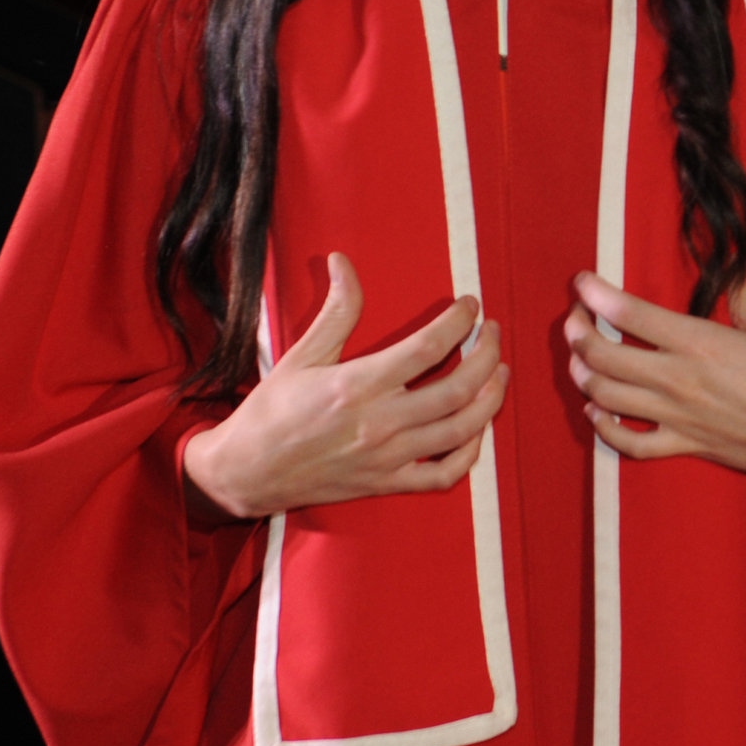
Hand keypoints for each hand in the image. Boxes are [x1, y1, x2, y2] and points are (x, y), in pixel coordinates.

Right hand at [182, 252, 507, 519]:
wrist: (245, 472)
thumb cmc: (271, 411)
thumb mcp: (302, 354)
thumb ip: (336, 310)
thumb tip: (343, 261)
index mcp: (359, 385)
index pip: (429, 347)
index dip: (459, 321)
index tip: (470, 305)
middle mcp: (380, 423)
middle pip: (459, 389)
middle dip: (488, 355)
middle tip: (493, 332)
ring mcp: (388, 459)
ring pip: (462, 431)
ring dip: (491, 399)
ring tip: (500, 372)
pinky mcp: (387, 485)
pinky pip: (445, 475)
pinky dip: (470, 452)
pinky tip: (476, 428)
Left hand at [561, 274, 745, 500]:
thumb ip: (739, 301)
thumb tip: (729, 274)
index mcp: (702, 344)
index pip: (631, 315)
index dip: (597, 295)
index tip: (582, 282)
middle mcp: (681, 380)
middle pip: (605, 356)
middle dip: (579, 333)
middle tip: (574, 319)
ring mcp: (679, 417)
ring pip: (607, 398)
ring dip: (583, 376)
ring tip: (578, 359)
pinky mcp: (686, 447)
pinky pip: (630, 444)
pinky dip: (605, 429)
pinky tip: (596, 413)